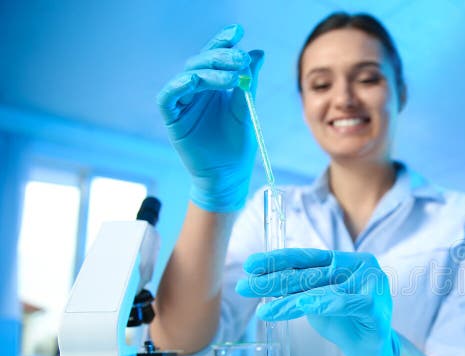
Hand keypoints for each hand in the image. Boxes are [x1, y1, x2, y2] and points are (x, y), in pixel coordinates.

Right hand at [156, 24, 263, 211]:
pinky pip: (168, 98)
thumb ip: (249, 81)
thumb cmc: (238, 145)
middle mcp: (197, 90)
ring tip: (231, 77)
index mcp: (215, 85)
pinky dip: (178, 87)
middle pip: (201, 62)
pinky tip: (193, 81)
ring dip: (208, 72)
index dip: (223, 42)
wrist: (229, 175)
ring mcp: (184, 103)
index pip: (216, 57)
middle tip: (239, 58)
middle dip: (220, 57)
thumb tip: (257, 52)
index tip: (238, 32)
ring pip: (188, 76)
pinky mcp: (173, 118)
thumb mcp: (246, 109)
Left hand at [235, 249, 399, 355]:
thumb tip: (262, 281)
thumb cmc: (347, 324)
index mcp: (345, 260)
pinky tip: (297, 306)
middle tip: (245, 286)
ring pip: (321, 289)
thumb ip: (301, 290)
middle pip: (309, 272)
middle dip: (274, 280)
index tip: (250, 265)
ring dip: (287, 299)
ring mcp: (370, 283)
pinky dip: (319, 304)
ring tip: (262, 309)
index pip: (307, 257)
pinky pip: (342, 303)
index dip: (277, 260)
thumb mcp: (318, 303)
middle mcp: (360, 266)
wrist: (374, 352)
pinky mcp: (375, 305)